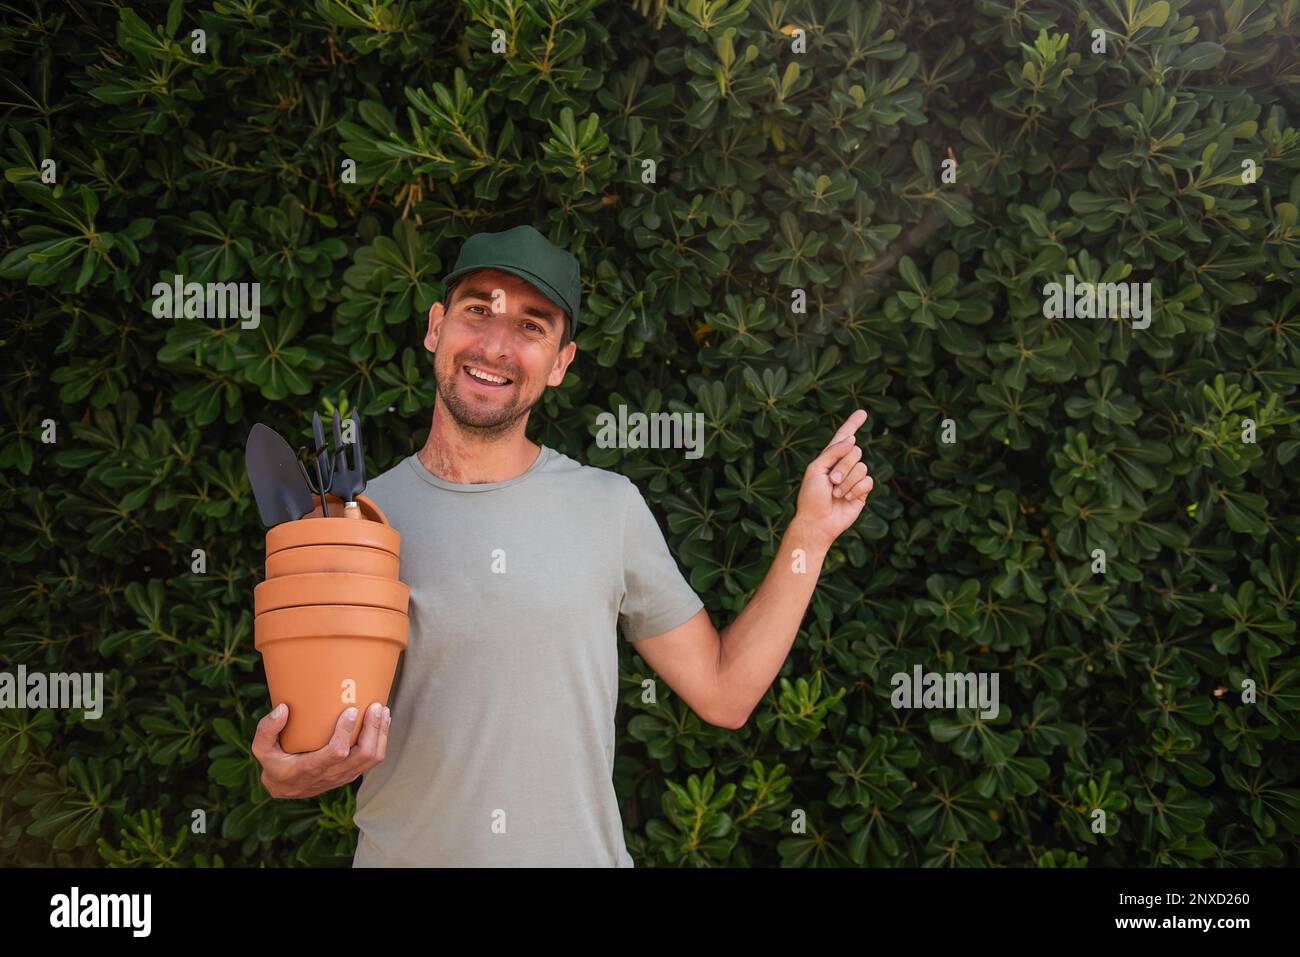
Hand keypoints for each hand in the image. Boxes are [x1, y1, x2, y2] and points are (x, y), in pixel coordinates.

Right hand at [252, 702, 390, 799]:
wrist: (285, 789)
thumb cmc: (275, 764)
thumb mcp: (261, 749)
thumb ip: (267, 730)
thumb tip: (282, 709)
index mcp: (309, 768)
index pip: (336, 753)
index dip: (345, 732)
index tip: (351, 710)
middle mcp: (331, 774)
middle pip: (363, 755)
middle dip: (373, 729)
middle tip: (376, 707)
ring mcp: (344, 776)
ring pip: (372, 759)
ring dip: (380, 734)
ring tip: (382, 711)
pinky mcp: (351, 773)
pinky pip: (372, 760)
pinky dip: (380, 740)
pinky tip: (381, 722)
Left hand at [794, 409, 874, 550]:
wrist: (817, 522)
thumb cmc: (811, 497)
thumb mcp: (817, 469)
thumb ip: (833, 452)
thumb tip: (852, 439)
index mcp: (830, 458)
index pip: (843, 437)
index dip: (852, 424)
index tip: (862, 412)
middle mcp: (843, 465)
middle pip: (855, 451)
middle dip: (843, 466)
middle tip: (831, 481)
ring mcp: (854, 478)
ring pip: (862, 467)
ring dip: (848, 482)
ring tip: (835, 494)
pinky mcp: (862, 492)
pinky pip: (868, 481)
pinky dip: (856, 490)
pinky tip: (845, 499)